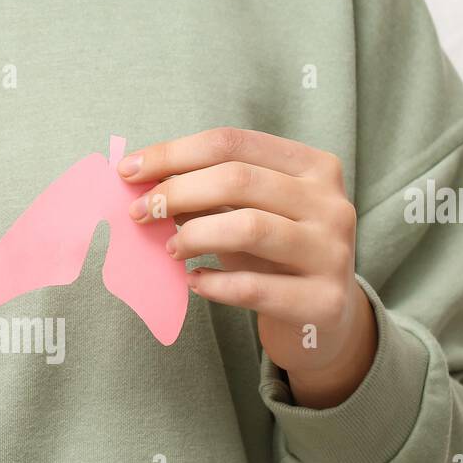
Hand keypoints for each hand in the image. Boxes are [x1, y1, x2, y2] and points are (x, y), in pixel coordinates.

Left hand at [119, 127, 375, 408]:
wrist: (326, 319)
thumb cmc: (275, 257)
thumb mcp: (248, 213)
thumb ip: (209, 193)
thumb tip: (143, 180)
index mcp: (313, 166)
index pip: (232, 143)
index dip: (174, 153)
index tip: (129, 171)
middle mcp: (331, 203)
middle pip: (239, 180)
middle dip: (177, 192)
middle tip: (140, 213)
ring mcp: (332, 252)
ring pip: (250, 228)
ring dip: (195, 235)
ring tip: (170, 248)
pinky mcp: (324, 301)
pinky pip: (254, 288)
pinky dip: (214, 283)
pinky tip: (194, 281)